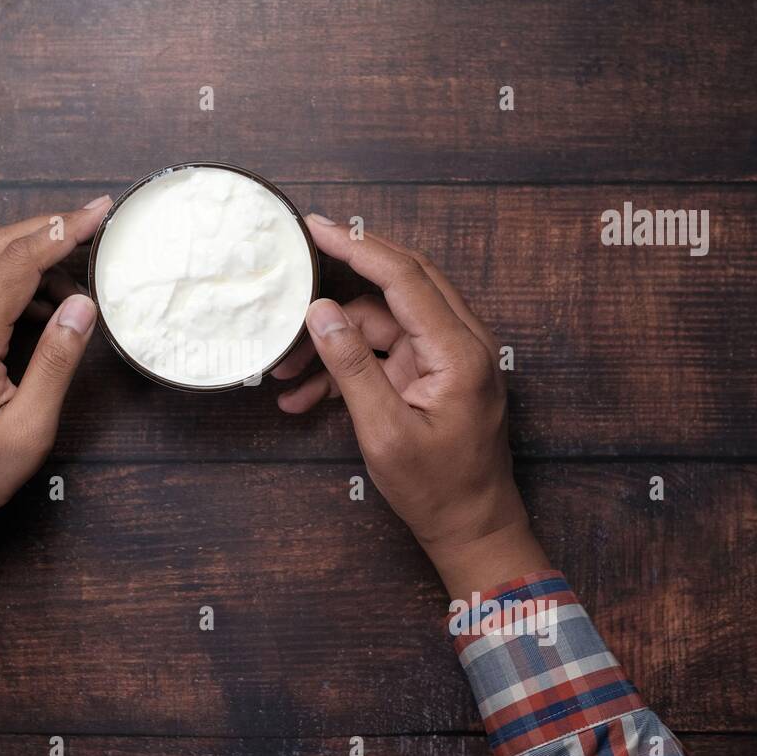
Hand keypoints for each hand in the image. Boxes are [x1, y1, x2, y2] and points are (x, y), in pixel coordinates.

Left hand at [0, 197, 111, 564]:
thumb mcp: (29, 426)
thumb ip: (56, 361)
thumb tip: (83, 306)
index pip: (17, 264)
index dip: (61, 231)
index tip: (99, 211)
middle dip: (46, 229)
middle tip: (93, 224)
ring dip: (30, 259)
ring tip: (76, 291)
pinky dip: (11, 283)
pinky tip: (44, 311)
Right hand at [274, 215, 548, 598]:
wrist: (472, 527)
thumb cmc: (437, 488)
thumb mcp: (383, 432)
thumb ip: (351, 368)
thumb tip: (320, 313)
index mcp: (458, 351)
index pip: (404, 277)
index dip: (357, 247)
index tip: (316, 228)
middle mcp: (460, 342)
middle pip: (398, 283)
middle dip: (343, 273)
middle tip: (298, 256)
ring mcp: (447, 356)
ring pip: (382, 322)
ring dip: (333, 340)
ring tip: (284, 370)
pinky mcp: (432, 373)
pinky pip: (383, 352)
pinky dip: (346, 367)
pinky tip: (304, 395)